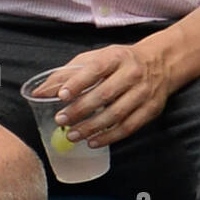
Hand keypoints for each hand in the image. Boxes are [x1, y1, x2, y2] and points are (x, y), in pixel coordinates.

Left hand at [37, 39, 175, 148]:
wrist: (161, 63)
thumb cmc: (120, 62)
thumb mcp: (96, 58)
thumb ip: (67, 74)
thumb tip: (38, 92)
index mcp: (116, 57)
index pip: (96, 69)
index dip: (78, 82)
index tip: (61, 95)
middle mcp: (132, 73)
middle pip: (104, 94)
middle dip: (80, 109)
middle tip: (61, 120)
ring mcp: (143, 93)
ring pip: (115, 114)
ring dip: (91, 127)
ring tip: (72, 135)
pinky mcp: (150, 110)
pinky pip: (128, 127)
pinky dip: (108, 137)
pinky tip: (92, 142)